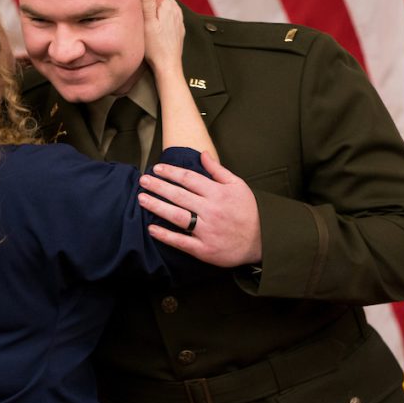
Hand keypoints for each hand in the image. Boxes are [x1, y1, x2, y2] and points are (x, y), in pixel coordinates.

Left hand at [138, 151, 261, 265]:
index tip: (157, 168)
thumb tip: (203, 154)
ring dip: (157, 206)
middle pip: (178, 195)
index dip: (170, 172)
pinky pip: (181, 241)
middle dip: (158, 186)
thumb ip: (218, 170)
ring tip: (141, 199)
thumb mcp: (238, 185)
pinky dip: (165, 235)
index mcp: (218, 193)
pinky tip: (152, 228)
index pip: (189, 178)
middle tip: (143, 181)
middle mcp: (210, 210)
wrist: (262, 241)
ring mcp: (206, 230)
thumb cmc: (248, 211)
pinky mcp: (204, 249)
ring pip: (176, 216)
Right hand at [142, 0, 183, 69]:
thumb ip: (148, 5)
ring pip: (166, 2)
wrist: (169, 66)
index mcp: (167, 6)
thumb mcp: (148, 25)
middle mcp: (175, 9)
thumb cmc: (155, 48)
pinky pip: (170, 12)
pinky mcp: (178, 26)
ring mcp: (178, 18)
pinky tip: (157, 13)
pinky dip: (163, 8)